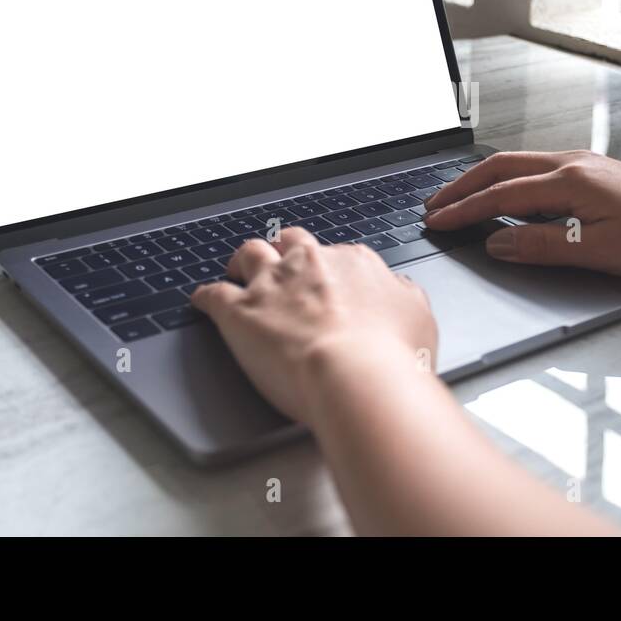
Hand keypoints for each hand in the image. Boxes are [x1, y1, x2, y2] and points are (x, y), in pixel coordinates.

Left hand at [190, 228, 436, 424]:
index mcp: (354, 263)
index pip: (337, 255)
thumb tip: (398, 288)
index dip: (329, 270)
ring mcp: (273, 284)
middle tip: (283, 268)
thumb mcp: (418, 318)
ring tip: (238, 272)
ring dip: (243, 263)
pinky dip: (204, 296)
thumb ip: (403, 296)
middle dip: (285, 252)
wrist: (356, 378)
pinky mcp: (239, 312)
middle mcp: (312, 264)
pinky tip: (201, 301)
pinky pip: (212, 294)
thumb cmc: (392, 357)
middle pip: (290, 243)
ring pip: (249, 254)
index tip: (327, 285)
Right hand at [423, 150, 620, 277]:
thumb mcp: (599, 252)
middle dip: (462, 186)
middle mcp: (573, 164)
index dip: (463, 210)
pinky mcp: (595, 173)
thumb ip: (542, 246)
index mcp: (570, 181)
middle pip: (501, 168)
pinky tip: (507, 197)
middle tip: (432, 205)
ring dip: (483, 181)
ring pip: (518, 165)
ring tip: (458, 199)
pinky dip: (508, 181)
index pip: (500, 195)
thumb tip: (497, 244)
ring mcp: (585, 164)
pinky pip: (537, 170)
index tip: (435, 222)